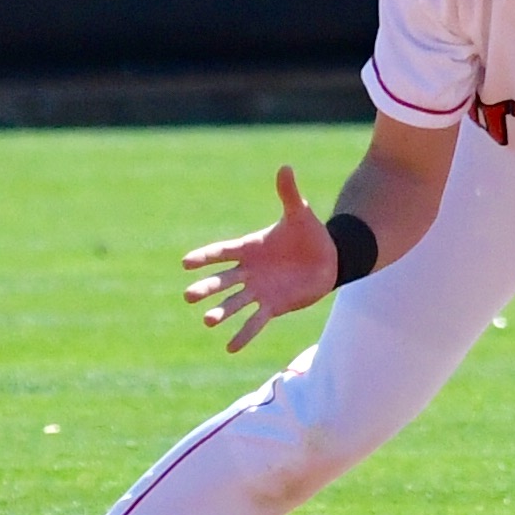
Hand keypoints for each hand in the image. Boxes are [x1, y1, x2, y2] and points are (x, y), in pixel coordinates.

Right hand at [181, 165, 337, 353]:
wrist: (327, 259)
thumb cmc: (309, 234)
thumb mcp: (300, 213)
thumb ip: (289, 193)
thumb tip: (286, 167)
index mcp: (249, 247)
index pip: (222, 252)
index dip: (205, 257)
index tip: (186, 263)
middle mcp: (249, 271)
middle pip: (222, 280)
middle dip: (206, 288)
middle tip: (188, 296)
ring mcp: (258, 290)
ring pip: (235, 302)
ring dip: (221, 312)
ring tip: (208, 321)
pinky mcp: (272, 306)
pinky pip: (255, 322)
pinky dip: (243, 334)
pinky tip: (230, 347)